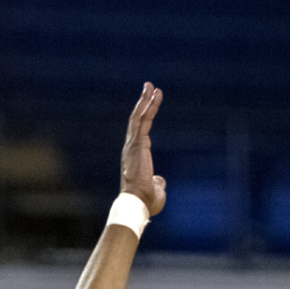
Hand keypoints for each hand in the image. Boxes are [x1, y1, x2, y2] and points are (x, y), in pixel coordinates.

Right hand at [119, 82, 165, 215]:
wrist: (136, 203)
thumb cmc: (145, 201)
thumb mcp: (155, 190)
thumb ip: (157, 182)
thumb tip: (159, 180)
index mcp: (134, 156)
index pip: (139, 131)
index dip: (144, 116)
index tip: (150, 104)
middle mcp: (130, 147)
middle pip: (136, 120)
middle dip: (142, 103)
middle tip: (148, 88)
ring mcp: (132, 144)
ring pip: (138, 117)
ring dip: (145, 100)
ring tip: (150, 86)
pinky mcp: (137, 143)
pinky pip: (143, 120)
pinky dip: (148, 106)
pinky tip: (154, 94)